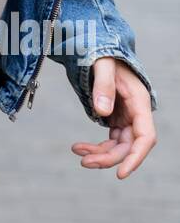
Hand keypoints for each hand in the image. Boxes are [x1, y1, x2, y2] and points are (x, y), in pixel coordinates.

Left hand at [71, 58, 155, 177]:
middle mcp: (136, 113)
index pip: (145, 137)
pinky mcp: (116, 119)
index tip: (121, 174)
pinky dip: (96, 147)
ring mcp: (127, 117)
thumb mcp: (102, 64)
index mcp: (139, 101)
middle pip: (129, 146)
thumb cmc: (103, 54)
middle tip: (84, 162)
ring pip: (118, 146)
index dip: (135, 157)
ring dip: (100, 154)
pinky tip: (78, 147)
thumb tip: (101, 112)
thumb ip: (103, 85)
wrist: (99, 49)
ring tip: (77, 151)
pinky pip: (109, 140)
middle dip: (108, 158)